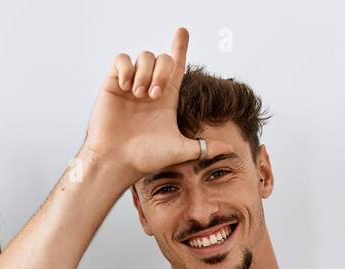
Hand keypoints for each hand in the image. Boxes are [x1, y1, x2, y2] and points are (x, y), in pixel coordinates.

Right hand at [81, 26, 232, 179]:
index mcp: (166, 98)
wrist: (118, 161)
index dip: (180, 47)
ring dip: (145, 73)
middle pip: (163, 58)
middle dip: (163, 71)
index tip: (183, 31)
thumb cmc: (146, 158)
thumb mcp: (180, 150)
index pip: (176, 66)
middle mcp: (149, 89)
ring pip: (144, 56)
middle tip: (155, 96)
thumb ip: (204, 146)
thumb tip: (231, 149)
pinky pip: (121, 60)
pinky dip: (126, 68)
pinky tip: (126, 86)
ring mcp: (131, 86)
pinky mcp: (113, 84)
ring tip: (140, 96)